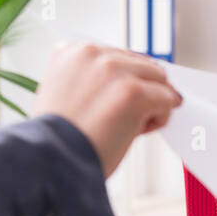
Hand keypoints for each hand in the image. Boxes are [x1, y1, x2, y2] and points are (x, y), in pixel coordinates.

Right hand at [31, 42, 182, 177]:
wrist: (49, 164)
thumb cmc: (57, 142)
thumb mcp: (64, 96)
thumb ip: (91, 82)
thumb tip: (131, 84)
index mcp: (71, 51)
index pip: (118, 57)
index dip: (122, 84)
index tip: (110, 107)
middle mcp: (91, 53)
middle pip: (142, 64)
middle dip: (141, 92)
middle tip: (123, 121)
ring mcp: (113, 70)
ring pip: (158, 79)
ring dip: (152, 104)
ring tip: (128, 127)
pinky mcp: (133, 91)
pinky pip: (168, 99)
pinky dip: (160, 118)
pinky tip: (136, 132)